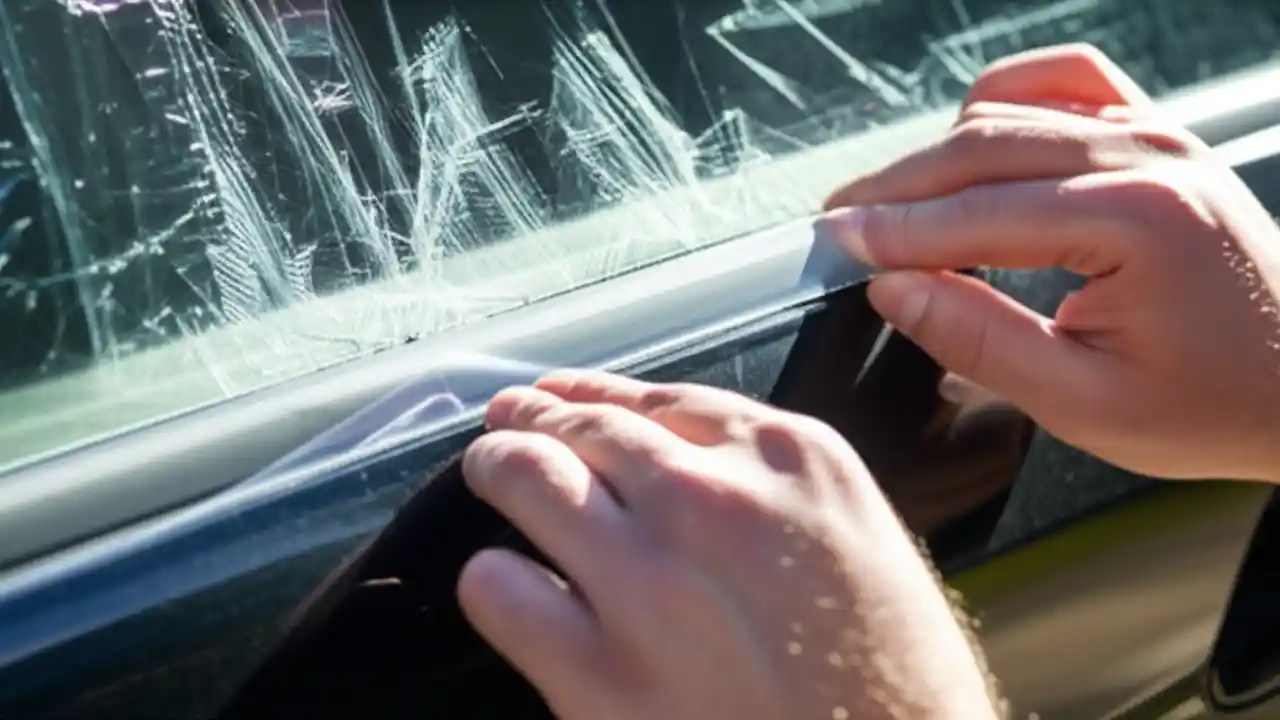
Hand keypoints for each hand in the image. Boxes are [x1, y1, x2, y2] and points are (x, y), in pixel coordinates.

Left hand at [458, 372, 997, 719]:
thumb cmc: (897, 685)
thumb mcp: (862, 543)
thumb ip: (775, 490)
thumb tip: (684, 466)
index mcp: (793, 462)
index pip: (661, 399)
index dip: (594, 393)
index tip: (560, 393)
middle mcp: (713, 502)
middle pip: (586, 427)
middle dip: (535, 419)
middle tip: (507, 423)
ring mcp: (650, 583)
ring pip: (528, 478)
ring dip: (499, 470)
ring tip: (491, 477)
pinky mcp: (599, 674)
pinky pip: (500, 589)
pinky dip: (496, 580)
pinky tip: (510, 587)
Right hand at [821, 44, 1279, 482]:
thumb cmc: (1213, 403)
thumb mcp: (1084, 404)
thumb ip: (980, 342)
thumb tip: (895, 291)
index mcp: (1136, 221)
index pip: (976, 213)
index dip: (894, 231)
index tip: (834, 246)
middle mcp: (1147, 156)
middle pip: (980, 147)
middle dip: (897, 188)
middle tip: (839, 223)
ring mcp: (1155, 134)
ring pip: (1009, 110)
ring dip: (937, 153)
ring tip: (889, 201)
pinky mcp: (1155, 134)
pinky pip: (1064, 82)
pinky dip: (1002, 101)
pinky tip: (969, 139)